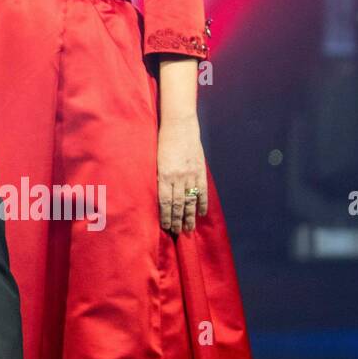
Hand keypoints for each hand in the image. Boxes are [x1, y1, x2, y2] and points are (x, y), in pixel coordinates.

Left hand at [157, 117, 208, 233]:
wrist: (180, 126)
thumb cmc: (162, 141)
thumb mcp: (155, 159)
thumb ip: (158, 177)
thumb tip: (156, 196)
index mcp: (164, 174)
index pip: (164, 201)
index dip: (165, 216)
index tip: (165, 227)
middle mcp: (178, 177)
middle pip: (177, 204)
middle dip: (176, 220)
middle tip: (176, 233)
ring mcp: (191, 175)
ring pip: (190, 201)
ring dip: (189, 216)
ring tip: (188, 229)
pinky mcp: (200, 171)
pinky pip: (202, 191)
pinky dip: (202, 203)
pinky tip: (201, 214)